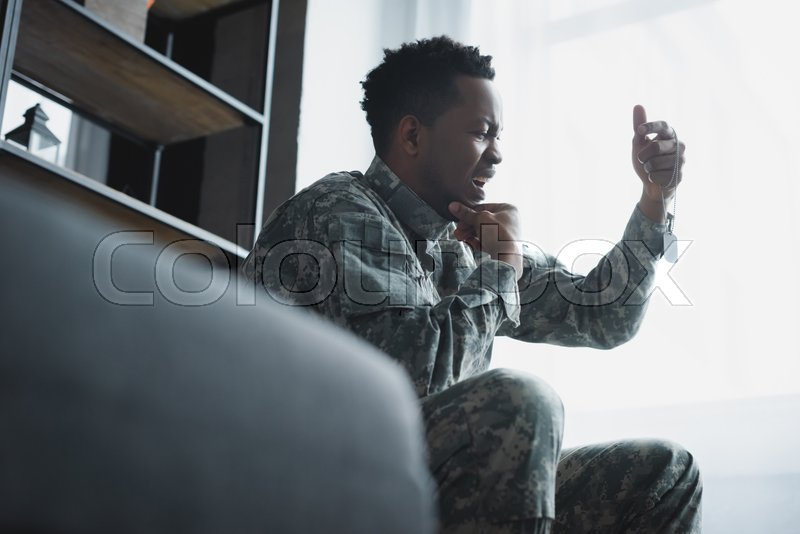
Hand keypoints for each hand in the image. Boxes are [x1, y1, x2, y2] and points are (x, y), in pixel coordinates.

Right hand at [448, 201, 523, 279]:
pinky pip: (488, 242)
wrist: (507, 257)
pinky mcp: (503, 246)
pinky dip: (477, 242)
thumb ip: (466, 213)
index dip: (469, 214)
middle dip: (467, 227)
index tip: (459, 219)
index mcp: (507, 209)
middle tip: (458, 231)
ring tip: (460, 238)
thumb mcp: (479, 219)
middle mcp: (509, 220)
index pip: (483, 208)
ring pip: (484, 232)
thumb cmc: (499, 234)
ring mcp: (507, 234)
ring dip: (470, 235)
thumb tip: (453, 205)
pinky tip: (470, 244)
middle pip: (482, 221)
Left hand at [632, 105, 685, 220]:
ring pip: (656, 163)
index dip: (651, 127)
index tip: (639, 131)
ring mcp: (681, 160)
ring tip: (651, 169)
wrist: (652, 183)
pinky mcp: (679, 175)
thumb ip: (639, 126)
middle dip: (643, 155)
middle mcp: (679, 145)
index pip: (663, 126)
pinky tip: (656, 177)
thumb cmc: (646, 159)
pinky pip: (658, 176)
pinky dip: (651, 178)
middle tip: (642, 159)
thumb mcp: (639, 143)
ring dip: (647, 168)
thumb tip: (638, 105)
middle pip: (656, 147)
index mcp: (670, 135)